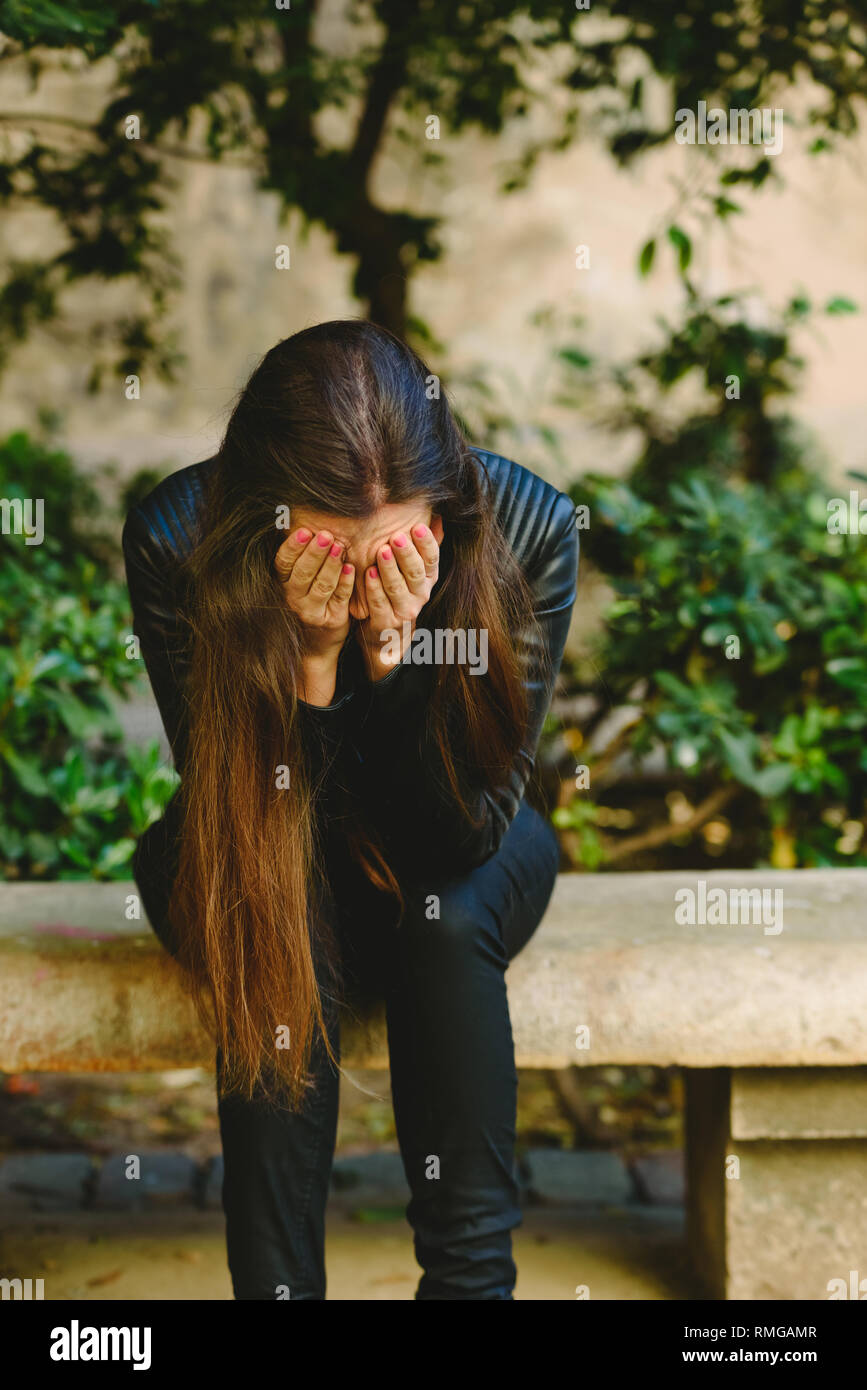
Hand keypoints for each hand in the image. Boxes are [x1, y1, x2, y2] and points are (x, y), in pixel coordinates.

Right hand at [275, 528, 353, 702]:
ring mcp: (312, 611)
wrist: (317, 640)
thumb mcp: (300, 579)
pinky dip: (345, 583)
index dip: (293, 547)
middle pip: (303, 573)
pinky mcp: (332, 619)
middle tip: (326, 535)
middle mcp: (294, 598)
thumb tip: (306, 520)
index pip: (283, 563)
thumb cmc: (310, 598)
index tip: (304, 531)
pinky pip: (340, 598)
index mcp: (284, 583)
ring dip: (331, 565)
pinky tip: (351, 568)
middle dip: (315, 552)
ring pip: (322, 586)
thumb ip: (302, 556)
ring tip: (340, 547)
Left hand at [356, 519, 442, 680]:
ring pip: (398, 588)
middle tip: (396, 537)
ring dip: (389, 569)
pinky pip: (380, 604)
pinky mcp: (387, 622)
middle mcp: (421, 594)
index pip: (432, 558)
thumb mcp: (415, 569)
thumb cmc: (399, 590)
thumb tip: (437, 515)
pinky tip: (368, 573)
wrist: (388, 634)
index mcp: (429, 578)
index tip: (417, 526)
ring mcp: (405, 610)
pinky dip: (374, 589)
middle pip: (416, 572)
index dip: (426, 543)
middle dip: (406, 554)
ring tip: (381, 551)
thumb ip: (424, 545)